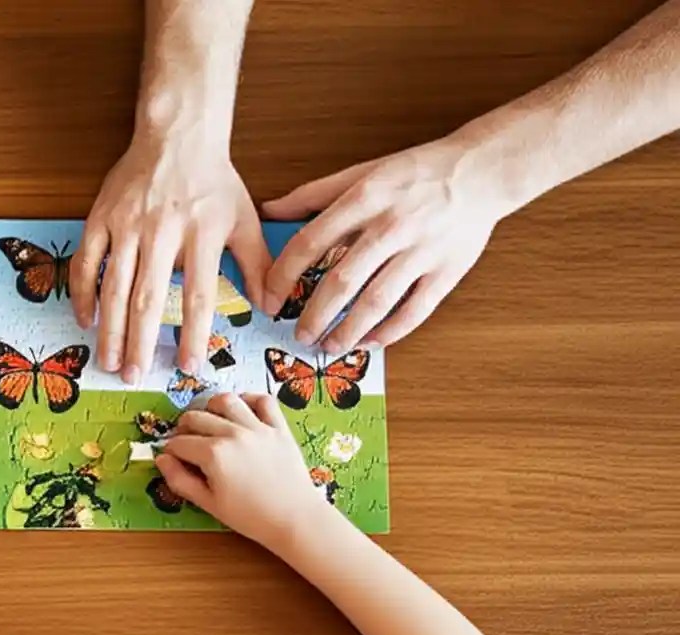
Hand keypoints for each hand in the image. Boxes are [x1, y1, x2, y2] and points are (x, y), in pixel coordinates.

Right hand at [70, 138, 269, 382]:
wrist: (177, 134)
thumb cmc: (212, 180)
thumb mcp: (244, 218)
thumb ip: (257, 264)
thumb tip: (272, 308)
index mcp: (201, 233)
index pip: (197, 295)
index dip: (191, 333)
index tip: (187, 366)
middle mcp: (161, 231)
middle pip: (148, 298)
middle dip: (139, 342)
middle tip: (134, 376)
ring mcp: (127, 225)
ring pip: (114, 286)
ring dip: (110, 329)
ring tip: (110, 361)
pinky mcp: (100, 217)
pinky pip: (86, 262)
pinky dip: (83, 294)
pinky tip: (87, 321)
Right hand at [155, 393, 322, 549]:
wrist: (295, 519)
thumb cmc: (250, 517)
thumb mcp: (209, 504)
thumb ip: (180, 480)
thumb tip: (161, 459)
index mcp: (213, 455)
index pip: (179, 443)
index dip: (170, 449)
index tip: (171, 456)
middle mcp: (233, 434)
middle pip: (196, 418)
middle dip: (183, 427)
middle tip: (185, 439)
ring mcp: (258, 427)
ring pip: (226, 400)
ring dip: (210, 406)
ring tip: (209, 419)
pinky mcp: (278, 427)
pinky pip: (263, 400)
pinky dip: (249, 399)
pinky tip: (242, 410)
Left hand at [261, 136, 507, 352]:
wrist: (482, 171)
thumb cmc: (417, 173)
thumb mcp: (362, 172)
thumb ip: (313, 194)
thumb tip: (268, 209)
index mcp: (364, 199)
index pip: (311, 242)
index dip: (284, 275)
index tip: (269, 299)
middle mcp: (391, 226)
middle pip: (342, 280)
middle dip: (314, 315)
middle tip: (299, 335)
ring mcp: (421, 251)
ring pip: (377, 301)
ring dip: (347, 331)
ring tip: (328, 346)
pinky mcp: (447, 271)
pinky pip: (415, 311)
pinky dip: (390, 331)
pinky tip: (369, 341)